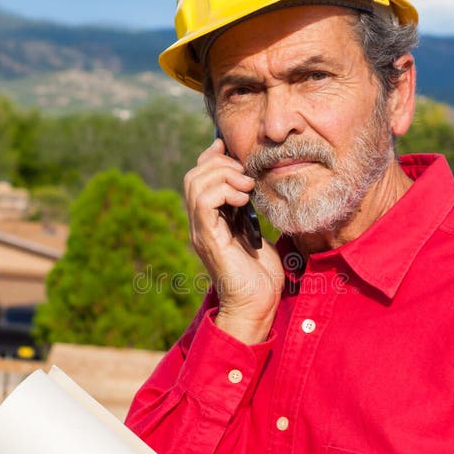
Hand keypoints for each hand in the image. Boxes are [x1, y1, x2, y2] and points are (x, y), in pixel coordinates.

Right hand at [184, 139, 284, 342]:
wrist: (257, 303)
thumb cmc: (260, 275)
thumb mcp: (256, 233)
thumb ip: (249, 212)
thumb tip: (253, 189)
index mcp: (210, 220)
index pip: (198, 177)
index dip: (212, 158)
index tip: (230, 149)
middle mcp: (200, 224)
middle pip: (193, 175)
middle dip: (220, 164)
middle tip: (245, 173)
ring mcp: (201, 231)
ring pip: (195, 184)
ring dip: (224, 175)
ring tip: (246, 186)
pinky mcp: (207, 238)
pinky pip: (203, 201)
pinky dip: (224, 191)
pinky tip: (244, 200)